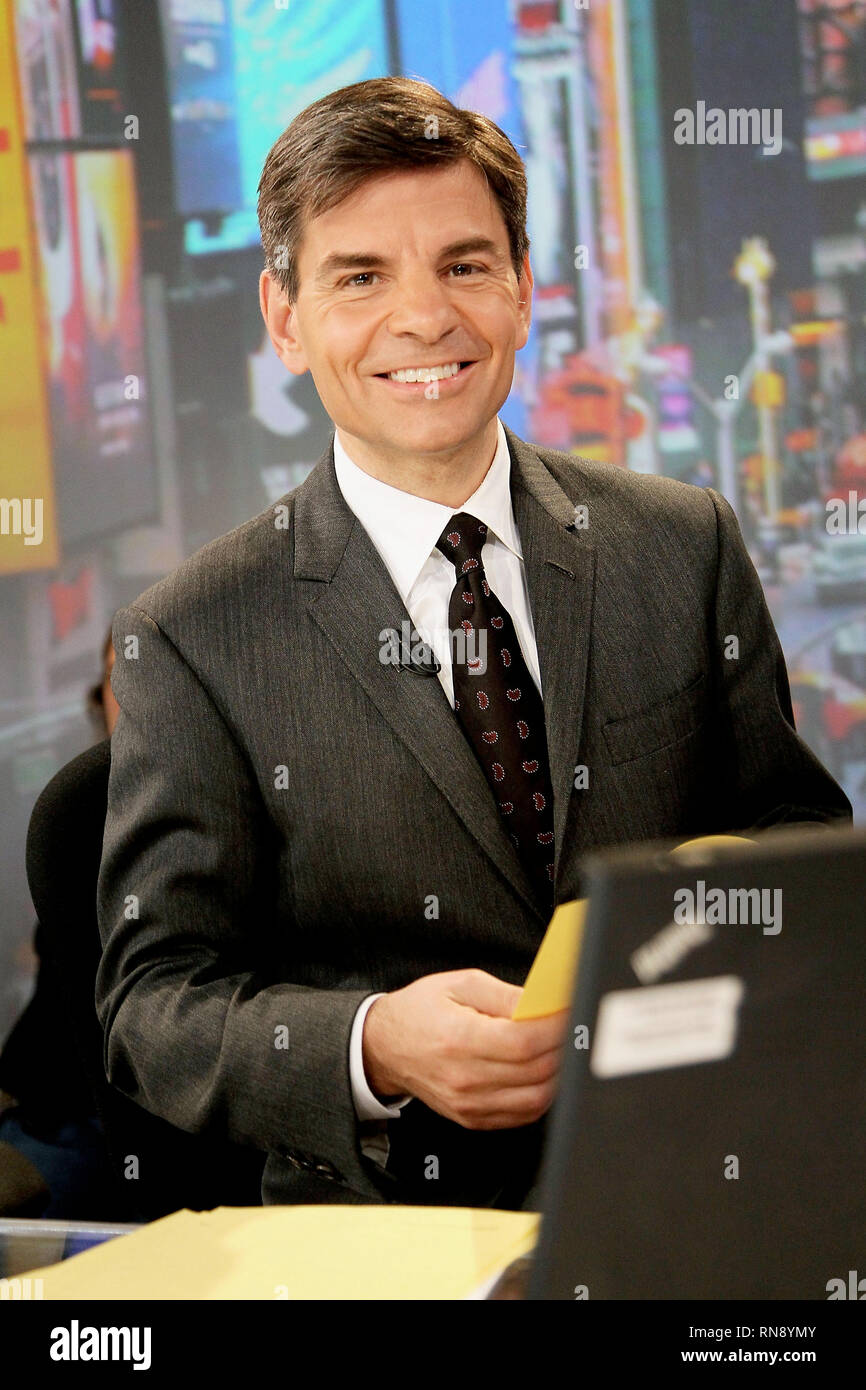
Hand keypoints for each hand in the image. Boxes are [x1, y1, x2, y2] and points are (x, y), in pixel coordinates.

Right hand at [362, 969, 568, 1129]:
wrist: (385, 1048)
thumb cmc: (421, 1011)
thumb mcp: (460, 984)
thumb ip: (506, 995)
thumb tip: (545, 1003)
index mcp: (459, 1038)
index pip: (523, 1041)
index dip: (556, 1026)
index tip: (569, 1010)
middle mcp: (464, 1078)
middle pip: (536, 1070)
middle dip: (564, 1046)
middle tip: (572, 1025)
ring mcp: (469, 1104)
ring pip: (537, 1097)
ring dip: (559, 1072)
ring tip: (560, 1047)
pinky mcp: (474, 1119)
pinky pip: (524, 1114)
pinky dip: (543, 1093)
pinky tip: (543, 1071)